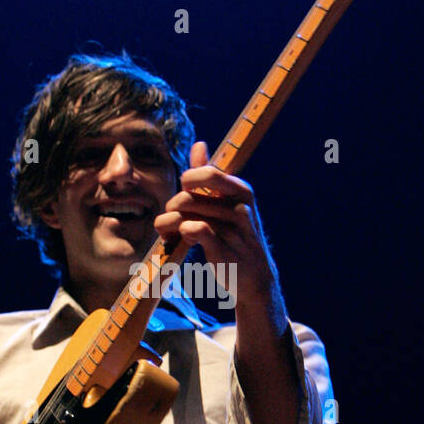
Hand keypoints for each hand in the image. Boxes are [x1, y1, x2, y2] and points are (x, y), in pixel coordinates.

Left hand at [153, 142, 278, 311]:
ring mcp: (232, 229)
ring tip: (170, 231)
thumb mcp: (230, 203)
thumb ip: (212, 174)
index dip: (188, 182)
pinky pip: (191, 229)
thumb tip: (199, 144)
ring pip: (184, 212)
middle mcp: (239, 206)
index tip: (188, 195)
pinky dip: (179, 234)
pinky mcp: (222, 249)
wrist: (256, 279)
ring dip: (168, 223)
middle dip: (173, 205)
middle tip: (173, 217)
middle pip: (188, 194)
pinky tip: (183, 240)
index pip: (206, 173)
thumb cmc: (238, 237)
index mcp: (242, 190)